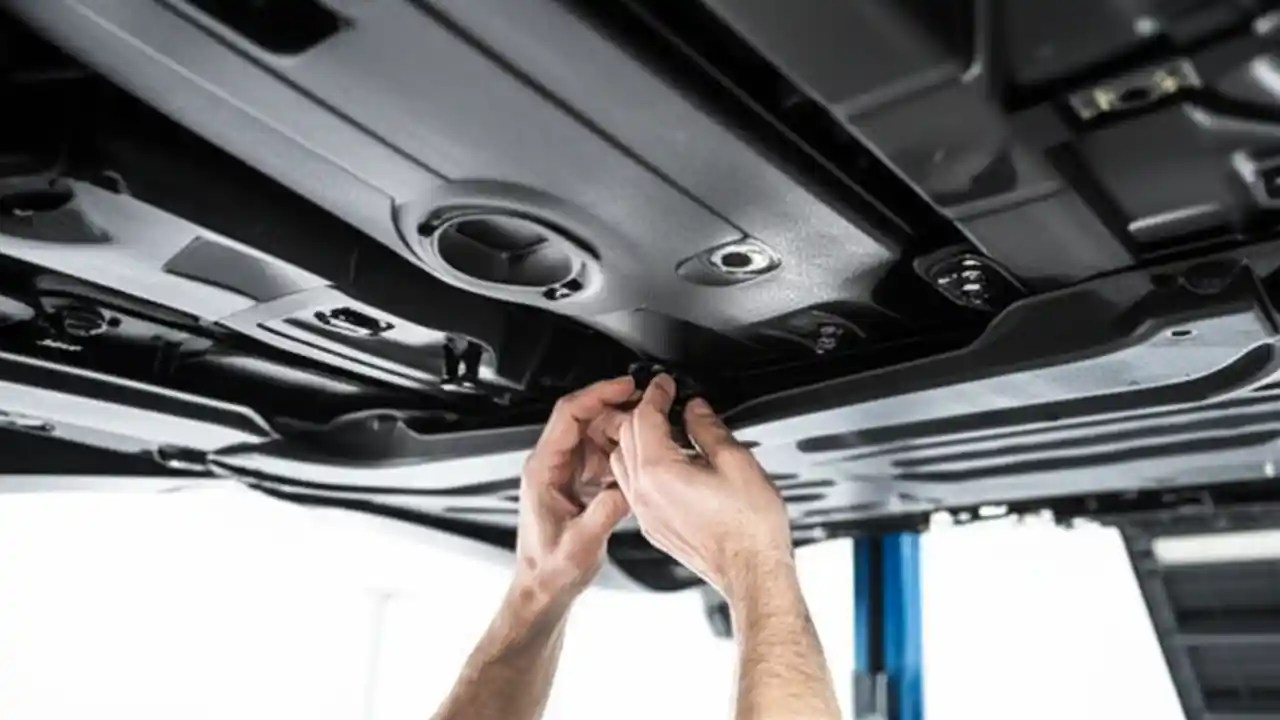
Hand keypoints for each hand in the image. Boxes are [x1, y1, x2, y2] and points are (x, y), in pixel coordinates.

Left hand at [513, 376, 635, 608]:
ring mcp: (565, 472)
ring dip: (623, 434)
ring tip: (649, 441)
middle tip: (650, 414)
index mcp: (543, 470)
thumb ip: (607, 511)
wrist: (544, 590)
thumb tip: (630, 485)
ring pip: (596, 435)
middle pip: (586, 419)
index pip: (569, 415)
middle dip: (619, 412)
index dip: (599, 394)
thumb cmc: (550, 570)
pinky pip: (602, 455)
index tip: (626, 386)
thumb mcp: (582, 543)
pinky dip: (622, 454)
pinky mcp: (579, 483)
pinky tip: (639, 464)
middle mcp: (552, 465)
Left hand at [609, 375, 793, 601]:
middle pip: (626, 437)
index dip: (656, 394)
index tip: (666, 384)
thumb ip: (709, 429)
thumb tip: (696, 411)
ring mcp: (645, 513)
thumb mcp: (736, 462)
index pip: (644, 418)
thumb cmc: (749, 527)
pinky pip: (633, 486)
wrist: (752, 572)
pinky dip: (642, 465)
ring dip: (638, 439)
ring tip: (665, 428)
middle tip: (665, 400)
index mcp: (659, 472)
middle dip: (642, 412)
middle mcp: (643, 494)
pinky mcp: (653, 527)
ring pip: (623, 462)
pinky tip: (667, 462)